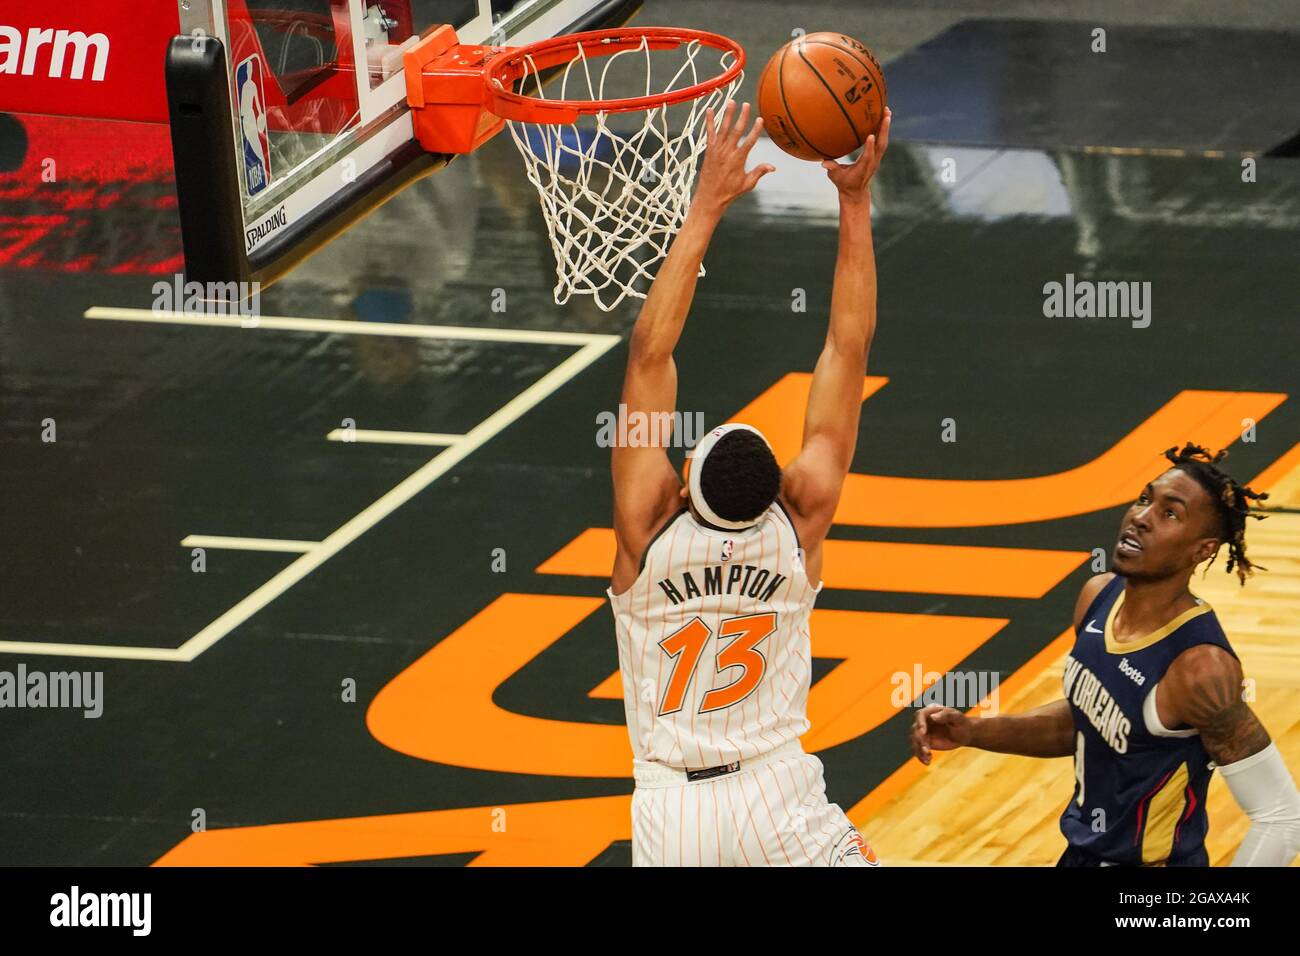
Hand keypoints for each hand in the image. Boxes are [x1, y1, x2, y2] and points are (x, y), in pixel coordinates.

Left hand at [693, 101, 774, 216]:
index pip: (749, 142)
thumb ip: (759, 172)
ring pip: (723, 129)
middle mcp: (727, 153)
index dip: (755, 130)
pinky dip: (710, 121)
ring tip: (731, 102)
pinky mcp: (709, 150)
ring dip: (727, 115)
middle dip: (742, 117)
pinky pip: (709, 133)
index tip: (760, 120)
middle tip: (746, 104)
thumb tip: (773, 167)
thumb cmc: (729, 192)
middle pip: (736, 131)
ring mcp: (717, 150)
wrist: (709, 197)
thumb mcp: (747, 184)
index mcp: (738, 160)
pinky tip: (710, 110)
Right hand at [822, 107, 890, 202]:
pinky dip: (883, 129)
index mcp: (863, 168)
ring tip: (887, 111)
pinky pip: (882, 141)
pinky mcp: (877, 156)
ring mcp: (877, 159)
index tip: (871, 136)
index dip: (870, 147)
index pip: (868, 157)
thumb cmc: (844, 183)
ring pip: (884, 141)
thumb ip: (832, 169)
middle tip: (886, 114)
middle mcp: (873, 162)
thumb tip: (824, 162)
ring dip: (886, 126)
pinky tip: (882, 118)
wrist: (856, 192)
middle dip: (884, 130)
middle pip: (881, 145)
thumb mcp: (835, 177)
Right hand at [909, 705, 971, 764]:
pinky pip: (918, 749)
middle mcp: (924, 721)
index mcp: (930, 711)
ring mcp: (923, 732)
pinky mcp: (925, 742)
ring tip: (928, 758)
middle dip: (919, 740)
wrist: (965, 734)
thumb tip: (933, 717)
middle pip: (915, 730)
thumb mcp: (957, 718)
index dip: (920, 723)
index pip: (920, 715)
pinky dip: (921, 756)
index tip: (923, 732)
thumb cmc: (962, 723)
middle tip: (927, 750)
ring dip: (919, 750)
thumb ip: (946, 715)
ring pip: (915, 741)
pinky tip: (928, 761)